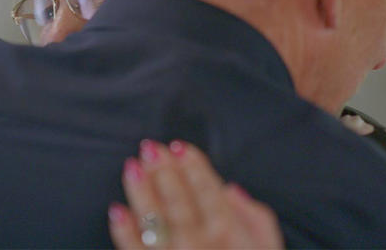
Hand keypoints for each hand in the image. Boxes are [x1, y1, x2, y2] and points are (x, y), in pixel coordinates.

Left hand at [109, 140, 283, 248]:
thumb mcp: (269, 248)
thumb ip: (256, 218)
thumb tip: (232, 190)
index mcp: (230, 233)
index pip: (208, 188)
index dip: (193, 164)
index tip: (179, 146)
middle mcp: (202, 243)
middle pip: (178, 198)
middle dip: (163, 169)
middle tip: (150, 148)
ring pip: (154, 219)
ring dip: (141, 191)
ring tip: (131, 166)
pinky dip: (124, 231)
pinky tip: (116, 210)